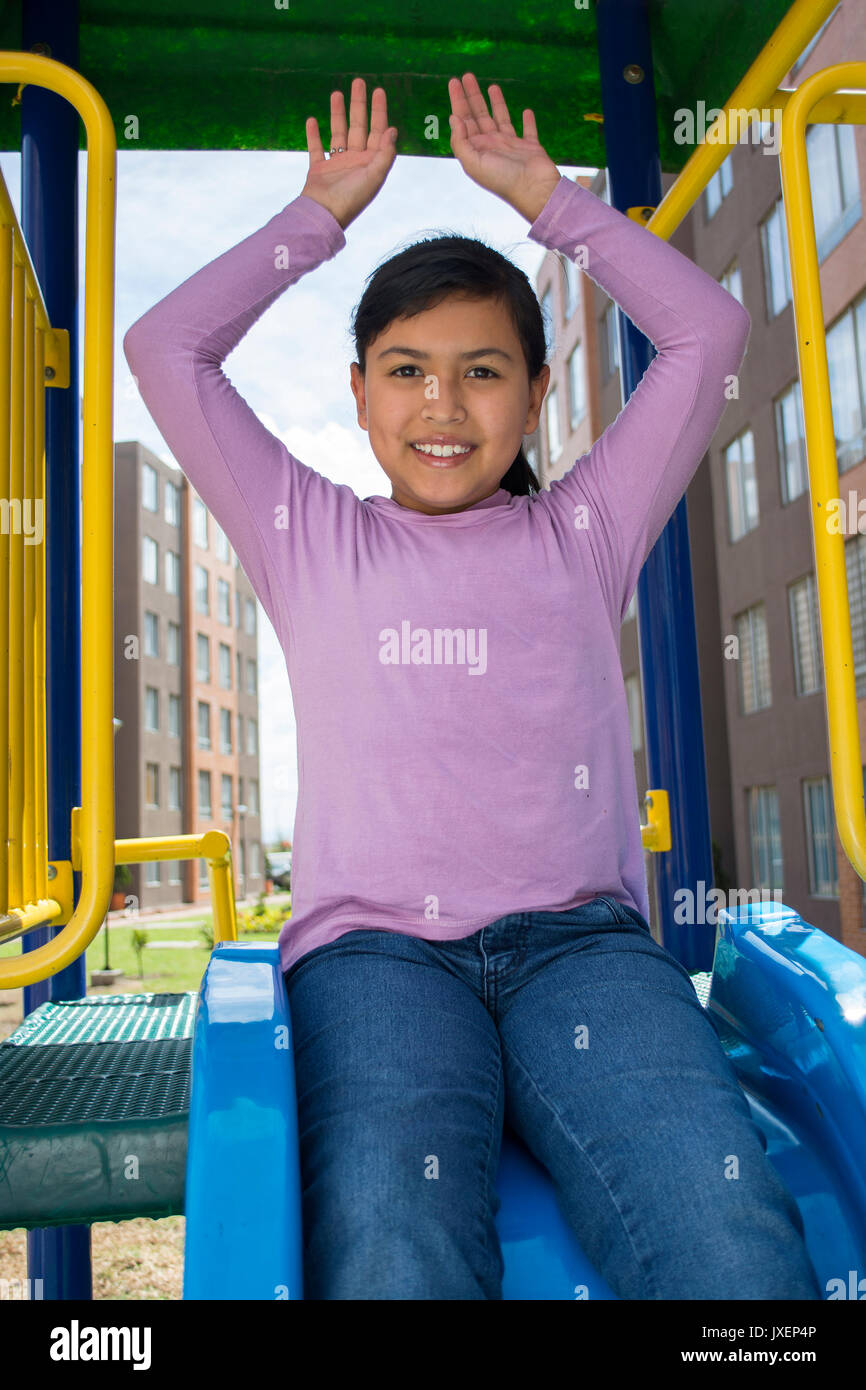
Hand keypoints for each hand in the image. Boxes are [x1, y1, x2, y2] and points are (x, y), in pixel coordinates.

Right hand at [302, 78, 397, 230]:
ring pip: (338, 133)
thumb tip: (392, 129)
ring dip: (338, 114)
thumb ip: (385, 153)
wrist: (325, 215)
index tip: (378, 91)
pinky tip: (312, 119)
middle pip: (359, 127)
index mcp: (371, 163)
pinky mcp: (319, 169)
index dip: (379, 111)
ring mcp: (337, 165)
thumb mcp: (374, 176)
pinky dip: (313, 135)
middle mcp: (355, 161)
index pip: (377, 131)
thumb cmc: (352, 199)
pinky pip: (316, 148)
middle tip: (358, 82)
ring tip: (337, 93)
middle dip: (359, 105)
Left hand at [448, 72, 560, 222]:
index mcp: (477, 150)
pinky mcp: (530, 147)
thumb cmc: (502, 179)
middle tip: (466, 76)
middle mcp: (492, 146)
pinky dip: (528, 121)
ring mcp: (511, 146)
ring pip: (501, 119)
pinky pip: (528, 130)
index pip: (464, 121)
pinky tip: (526, 111)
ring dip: (496, 103)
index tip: (454, 82)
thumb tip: (454, 119)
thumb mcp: (473, 163)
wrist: (534, 190)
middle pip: (479, 116)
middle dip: (472, 96)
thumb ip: (460, 142)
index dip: (458, 101)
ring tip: (491, 85)